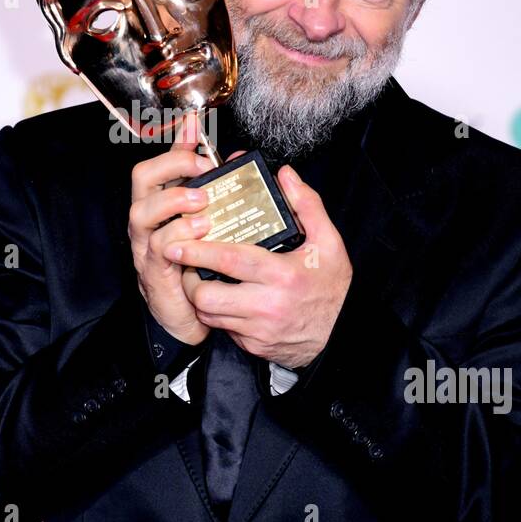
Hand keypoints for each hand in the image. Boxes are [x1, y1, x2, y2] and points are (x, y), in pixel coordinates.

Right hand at [128, 110, 223, 345]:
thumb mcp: (212, 223)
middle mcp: (147, 220)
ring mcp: (146, 245)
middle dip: (171, 164)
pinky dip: (178, 235)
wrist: (191, 317)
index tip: (196, 124)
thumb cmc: (200, 267)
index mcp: (162, 204)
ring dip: (174, 200)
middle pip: (142, 177)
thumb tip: (237, 158)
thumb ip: (220, 191)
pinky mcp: (153, 270)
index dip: (177, 140)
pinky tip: (201, 231)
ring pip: (142, 210)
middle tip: (203, 167)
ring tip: (204, 202)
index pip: (163, 162)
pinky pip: (157, 246)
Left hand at [165, 164, 352, 368]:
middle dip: (191, 281)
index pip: (229, 261)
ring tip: (204, 281)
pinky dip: (219, 315)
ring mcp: (258, 329)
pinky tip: (226, 301)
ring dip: (201, 298)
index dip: (199, 251)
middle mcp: (267, 305)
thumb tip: (285, 175)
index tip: (177, 243)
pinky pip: (223, 329)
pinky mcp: (254, 345)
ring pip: (209, 316)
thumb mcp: (329, 242)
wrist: (343, 333)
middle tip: (190, 266)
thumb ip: (307, 206)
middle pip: (207, 296)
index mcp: (281, 275)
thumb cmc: (332, 286)